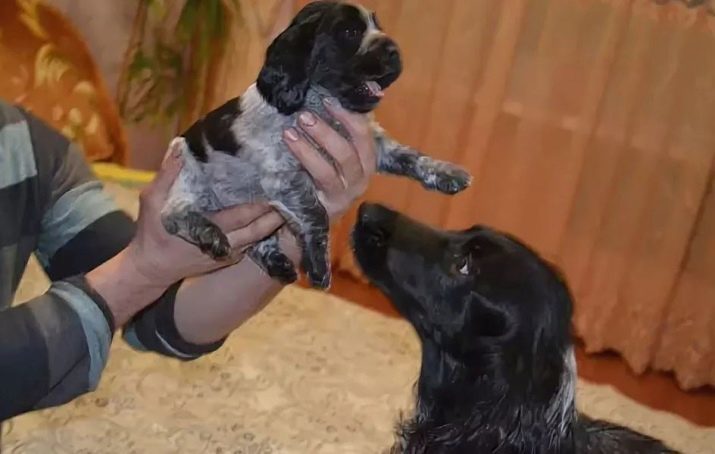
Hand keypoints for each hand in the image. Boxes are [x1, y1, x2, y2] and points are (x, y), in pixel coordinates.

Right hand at [126, 146, 283, 286]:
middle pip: (259, 228)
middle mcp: (225, 245)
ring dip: (276, 221)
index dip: (262, 202)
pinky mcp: (230, 258)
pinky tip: (276, 214)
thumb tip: (180, 146)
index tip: (278, 183)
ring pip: (260, 237)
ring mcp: (229, 254)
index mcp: (209, 230)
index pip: (243, 215)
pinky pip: (253, 242)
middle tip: (295, 189)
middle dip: (278, 210)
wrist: (151, 269)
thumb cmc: (151, 233)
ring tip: (292, 200)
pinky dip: (265, 229)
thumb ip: (167, 175)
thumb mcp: (152, 201)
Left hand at [283, 97, 376, 220]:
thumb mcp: (333, 151)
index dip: (349, 116)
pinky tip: (289, 153)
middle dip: (326, 132)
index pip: (364, 134)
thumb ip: (338, 127)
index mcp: (366, 160)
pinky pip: (314, 187)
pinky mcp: (326, 209)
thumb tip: (338, 94)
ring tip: (289, 133)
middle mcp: (360, 179)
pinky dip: (302, 168)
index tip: (329, 99)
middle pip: (349, 153)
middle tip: (304, 116)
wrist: (312, 217)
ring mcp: (343, 196)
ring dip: (308, 150)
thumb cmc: (323, 175)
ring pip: (329, 171)